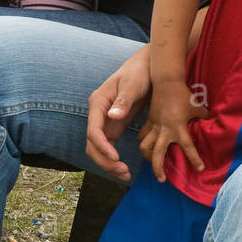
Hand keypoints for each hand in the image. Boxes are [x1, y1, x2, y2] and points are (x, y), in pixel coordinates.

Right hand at [85, 45, 153, 178]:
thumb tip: (113, 116)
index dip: (102, 147)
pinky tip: (126, 169)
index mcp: (98, 103)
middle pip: (93, 144)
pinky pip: (109, 147)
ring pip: (99, 149)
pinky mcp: (114, 126)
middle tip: (123, 171)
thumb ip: (124, 100)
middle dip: (105, 160)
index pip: (94, 131)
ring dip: (109, 163)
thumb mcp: (133, 84)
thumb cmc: (140, 72)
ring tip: (125, 174)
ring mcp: (105, 121)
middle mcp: (98, 114)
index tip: (116, 158)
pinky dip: (115, 159)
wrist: (148, 67)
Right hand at [137, 78, 208, 179]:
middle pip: (157, 154)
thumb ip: (204, 117)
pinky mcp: (149, 121)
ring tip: (151, 163)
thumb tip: (213, 124)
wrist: (167, 82)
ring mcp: (154, 126)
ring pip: (145, 146)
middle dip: (158, 168)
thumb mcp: (197, 107)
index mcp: (178, 128)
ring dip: (147, 157)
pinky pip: (142, 135)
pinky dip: (142, 141)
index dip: (194, 159)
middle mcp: (165, 130)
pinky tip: (145, 146)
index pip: (188, 147)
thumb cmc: (184, 95)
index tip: (200, 168)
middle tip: (162, 179)